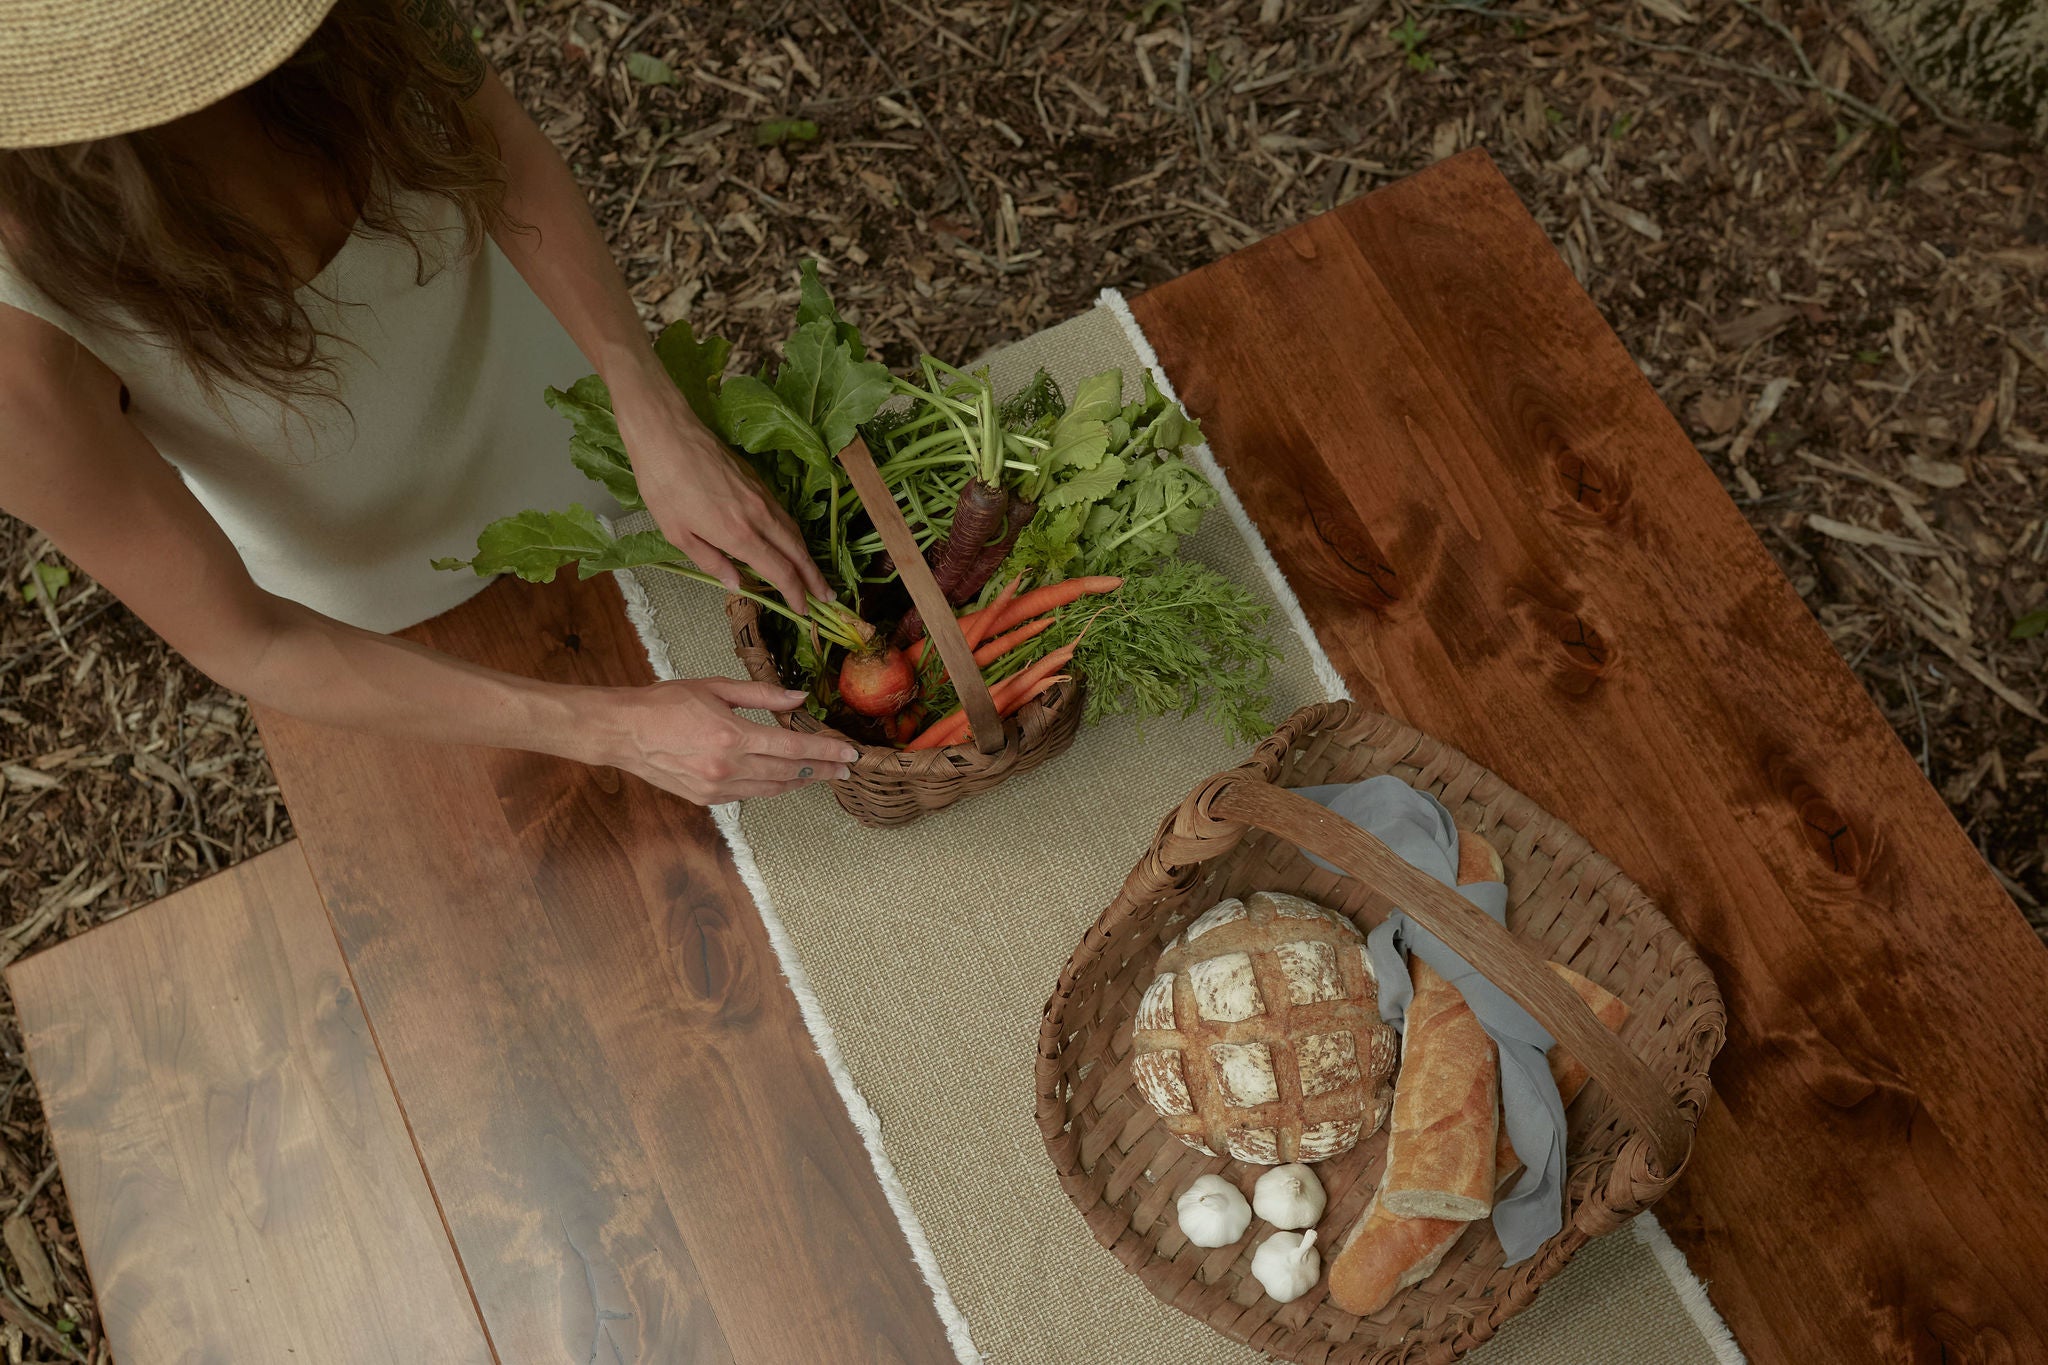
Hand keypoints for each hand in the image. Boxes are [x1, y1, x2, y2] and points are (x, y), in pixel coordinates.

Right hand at [594, 677, 859, 803]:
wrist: (623, 732)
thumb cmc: (665, 703)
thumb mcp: (716, 687)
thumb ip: (762, 695)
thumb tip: (799, 698)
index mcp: (732, 736)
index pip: (793, 748)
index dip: (827, 751)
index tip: (851, 753)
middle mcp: (728, 767)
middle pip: (790, 773)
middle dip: (822, 770)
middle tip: (846, 768)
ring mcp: (717, 787)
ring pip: (772, 789)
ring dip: (800, 782)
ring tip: (822, 774)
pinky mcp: (707, 799)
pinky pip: (749, 794)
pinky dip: (771, 787)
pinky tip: (783, 779)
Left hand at [612, 378, 827, 610]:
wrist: (667, 433)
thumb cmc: (663, 484)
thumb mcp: (677, 533)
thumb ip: (710, 562)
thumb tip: (736, 584)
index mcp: (739, 534)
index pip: (780, 571)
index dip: (795, 593)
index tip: (804, 610)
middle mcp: (758, 516)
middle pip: (797, 552)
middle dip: (814, 578)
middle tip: (826, 598)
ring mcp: (761, 496)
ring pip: (793, 531)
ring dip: (806, 556)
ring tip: (813, 575)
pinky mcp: (757, 482)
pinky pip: (783, 515)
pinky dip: (793, 534)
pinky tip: (790, 542)